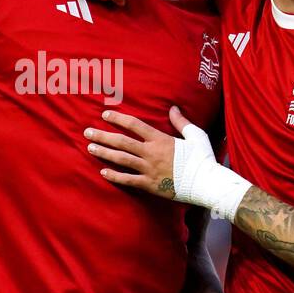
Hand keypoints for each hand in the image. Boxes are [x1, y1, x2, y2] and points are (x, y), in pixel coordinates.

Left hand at [87, 105, 249, 218]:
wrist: (206, 183)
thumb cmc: (203, 158)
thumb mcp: (195, 135)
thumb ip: (181, 122)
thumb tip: (172, 108)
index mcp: (160, 139)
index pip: (134, 125)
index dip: (118, 119)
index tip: (105, 115)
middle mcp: (151, 153)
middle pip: (122, 142)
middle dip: (103, 136)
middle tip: (87, 132)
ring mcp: (149, 169)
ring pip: (121, 159)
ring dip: (104, 153)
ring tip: (90, 148)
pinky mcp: (149, 184)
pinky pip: (128, 180)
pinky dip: (114, 176)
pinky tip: (102, 172)